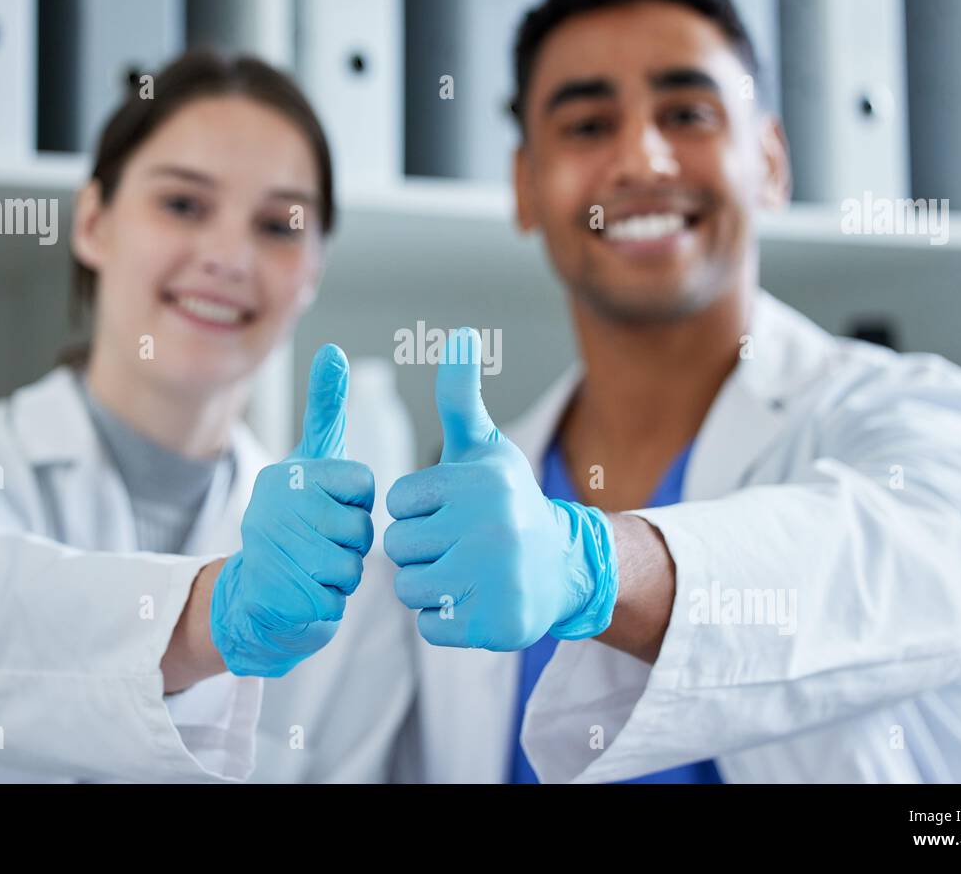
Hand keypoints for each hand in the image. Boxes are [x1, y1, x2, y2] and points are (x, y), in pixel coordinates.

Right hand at [210, 344, 375, 676]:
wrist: (255, 591)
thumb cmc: (296, 520)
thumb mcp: (311, 460)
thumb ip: (324, 408)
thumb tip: (334, 351)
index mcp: (290, 474)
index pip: (363, 486)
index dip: (356, 503)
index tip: (330, 506)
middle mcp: (277, 508)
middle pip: (361, 528)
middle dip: (351, 543)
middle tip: (320, 543)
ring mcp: (276, 552)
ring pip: (351, 565)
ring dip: (341, 574)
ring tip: (311, 567)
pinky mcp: (281, 595)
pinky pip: (337, 598)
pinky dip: (328, 601)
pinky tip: (303, 593)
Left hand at [384, 328, 617, 649]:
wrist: (562, 567)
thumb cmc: (507, 501)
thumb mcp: (484, 446)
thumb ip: (460, 396)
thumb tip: (459, 334)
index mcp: (480, 483)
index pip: (398, 503)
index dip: (416, 509)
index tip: (449, 510)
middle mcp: (492, 529)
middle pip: (399, 548)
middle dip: (419, 549)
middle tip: (457, 545)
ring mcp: (498, 579)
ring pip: (410, 590)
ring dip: (429, 585)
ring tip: (464, 571)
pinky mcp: (500, 624)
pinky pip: (433, 627)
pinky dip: (446, 620)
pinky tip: (475, 600)